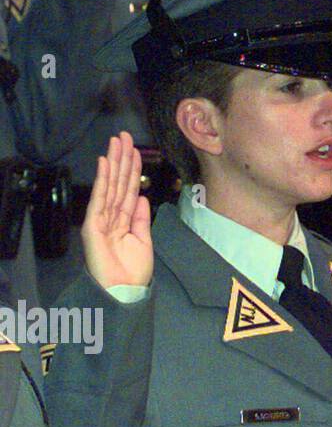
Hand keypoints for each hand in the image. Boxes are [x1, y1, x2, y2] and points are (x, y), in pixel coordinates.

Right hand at [82, 132, 152, 288]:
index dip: (131, 169)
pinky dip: (102, 180)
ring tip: (116, 142)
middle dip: (121, 159)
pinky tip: (104, 163)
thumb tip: (140, 196)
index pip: (127, 189)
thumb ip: (141, 217)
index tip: (134, 149)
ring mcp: (101, 219)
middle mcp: (110, 216)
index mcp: (122, 220)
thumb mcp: (142, 239)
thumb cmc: (132, 270)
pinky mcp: (93, 225)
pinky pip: (100, 199)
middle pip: (117, 182)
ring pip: (109, 185)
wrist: (124, 290)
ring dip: (113, 162)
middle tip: (123, 136)